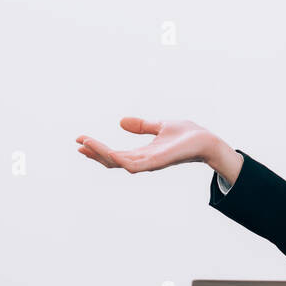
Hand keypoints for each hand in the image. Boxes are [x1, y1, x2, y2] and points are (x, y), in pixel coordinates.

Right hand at [76, 118, 218, 173]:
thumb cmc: (188, 135)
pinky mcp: (155, 163)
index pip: (115, 155)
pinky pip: (131, 164)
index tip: (81, 139)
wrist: (207, 140)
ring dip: (100, 154)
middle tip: (78, 142)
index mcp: (143, 153)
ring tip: (86, 143)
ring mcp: (148, 164)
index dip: (98, 149)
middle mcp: (143, 161)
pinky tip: (107, 150)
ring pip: (117, 162)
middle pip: (112, 161)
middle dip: (94, 152)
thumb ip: (142, 125)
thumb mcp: (160, 126)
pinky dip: (117, 158)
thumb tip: (121, 122)